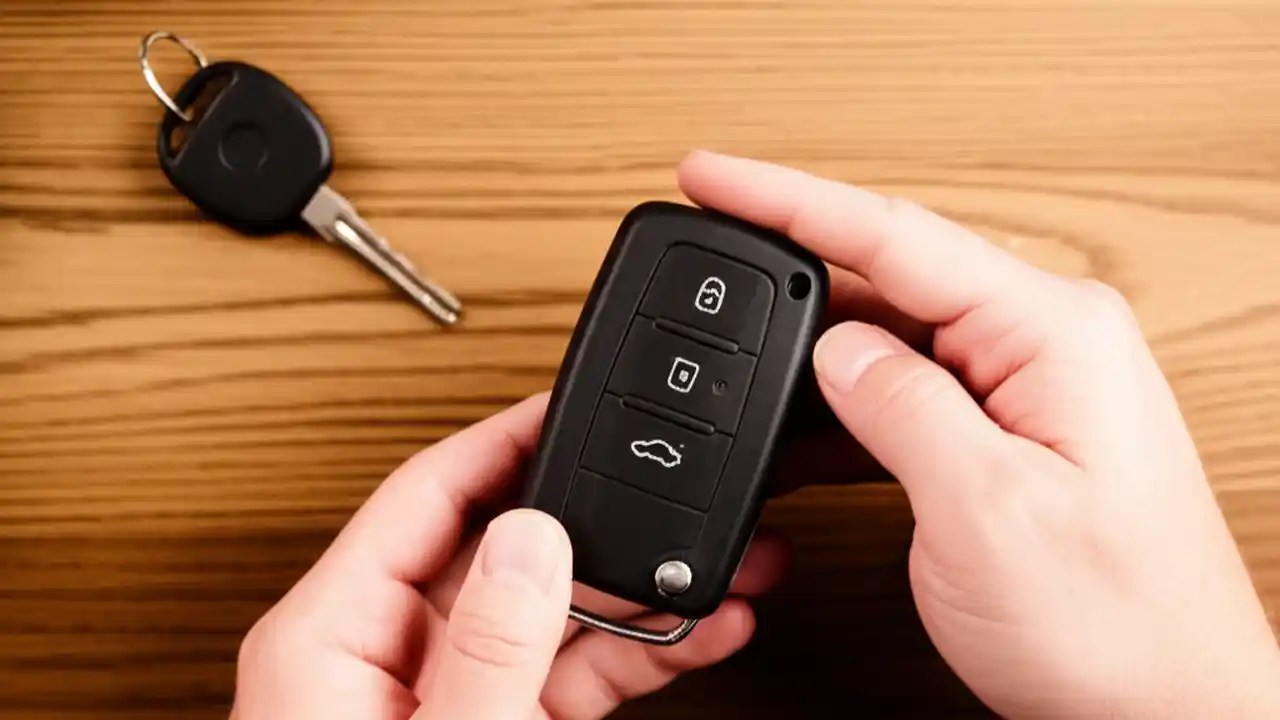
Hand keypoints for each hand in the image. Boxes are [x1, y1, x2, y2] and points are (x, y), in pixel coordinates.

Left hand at [231, 393, 786, 719]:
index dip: (502, 440)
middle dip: (601, 522)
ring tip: (719, 568)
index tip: (570, 410)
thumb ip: (484, 645)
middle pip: (502, 546)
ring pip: (547, 608)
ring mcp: (436, 692)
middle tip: (674, 496)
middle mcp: (380, 651)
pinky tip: (690, 634)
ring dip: (635, 588)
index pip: (425, 496)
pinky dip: (627, 651)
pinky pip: (560, 669)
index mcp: (331, 636)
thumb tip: (530, 537)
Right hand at [679, 152, 1279, 717]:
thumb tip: (833, 345)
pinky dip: (843, 405)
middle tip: (705, 257)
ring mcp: (1025, 386)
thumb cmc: (1113, 627)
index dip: (787, 200)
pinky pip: (907, 390)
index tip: (712, 175)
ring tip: (733, 356)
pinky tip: (794, 425)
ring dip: (811, 350)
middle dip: (789, 266)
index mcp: (1051, 332)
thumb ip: (901, 408)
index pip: (894, 234)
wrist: (1166, 710)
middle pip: (888, 274)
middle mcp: (1042, 343)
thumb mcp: (986, 512)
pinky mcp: (1007, 430)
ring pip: (890, 335)